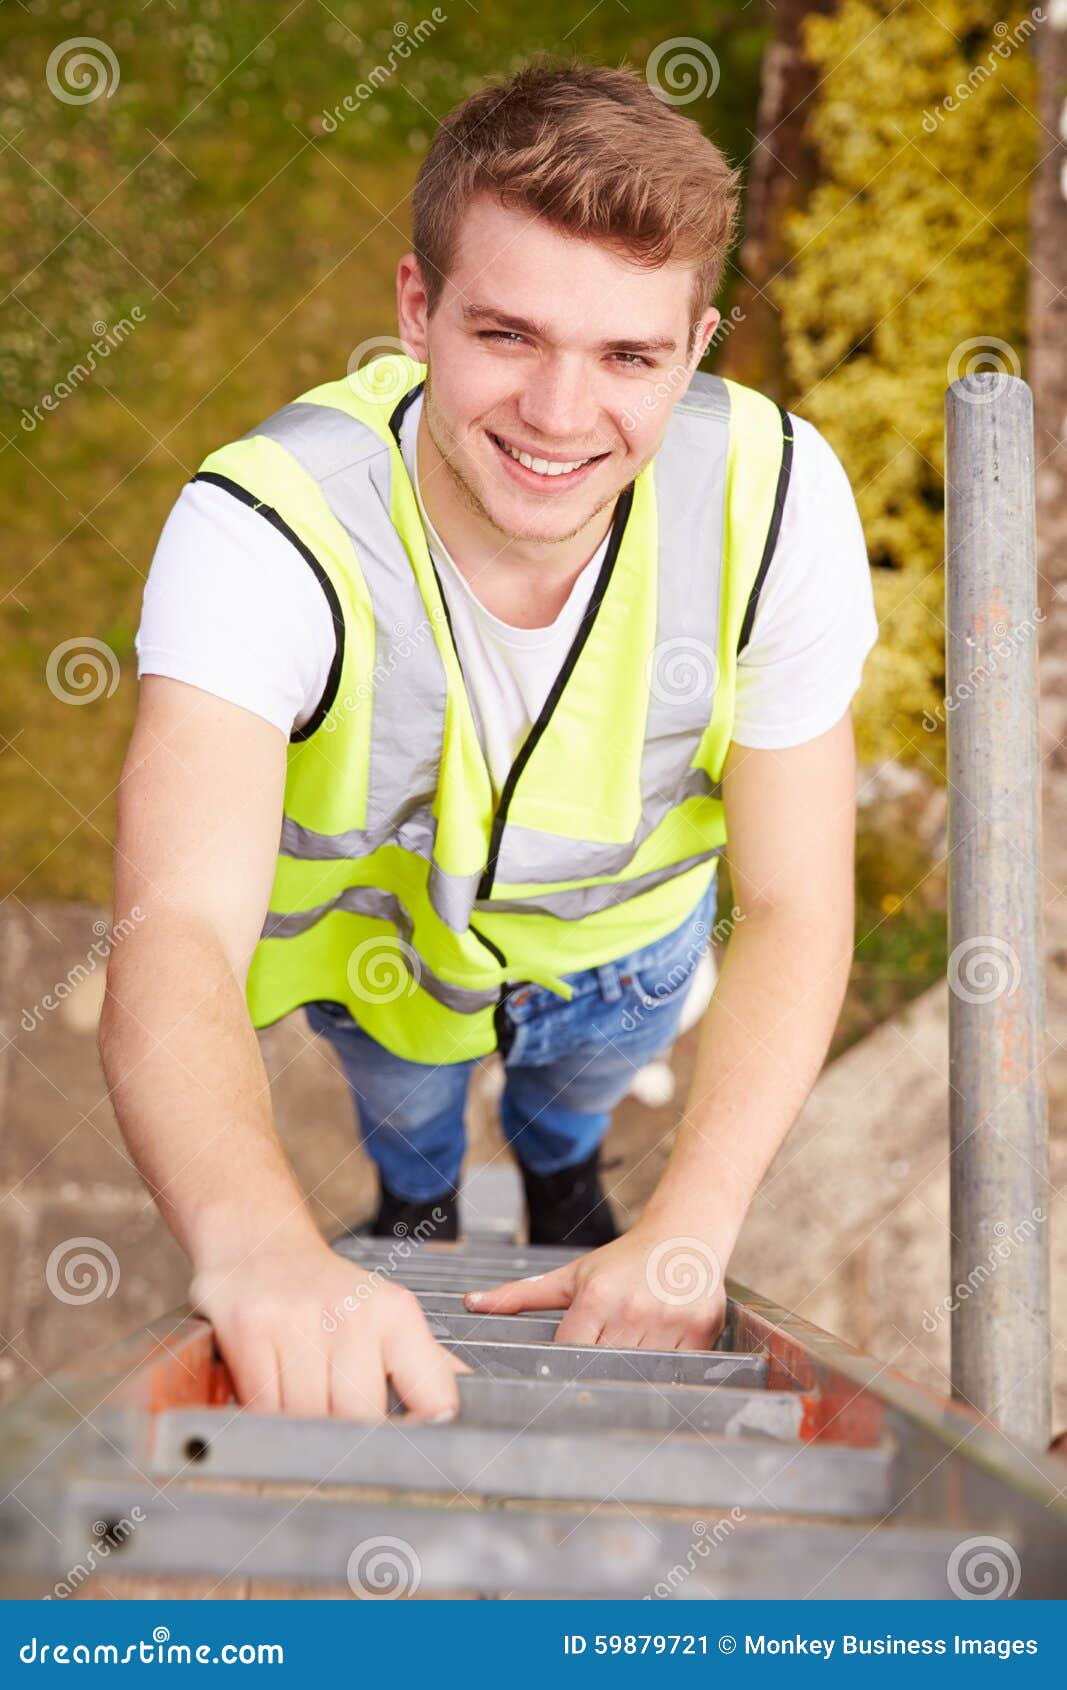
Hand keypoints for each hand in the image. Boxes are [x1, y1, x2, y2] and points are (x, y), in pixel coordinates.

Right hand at [190, 1238, 467, 1420]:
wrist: (261, 1241)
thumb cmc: (327, 1294)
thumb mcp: (386, 1316)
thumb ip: (424, 1366)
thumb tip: (461, 1411)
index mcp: (397, 1313)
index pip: (433, 1397)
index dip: (422, 1435)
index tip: (405, 1450)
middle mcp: (353, 1313)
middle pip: (361, 1421)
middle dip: (347, 1436)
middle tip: (335, 1426)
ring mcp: (300, 1319)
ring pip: (308, 1421)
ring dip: (299, 1427)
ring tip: (298, 1400)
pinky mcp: (252, 1327)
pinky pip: (262, 1408)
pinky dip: (263, 1414)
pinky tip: (269, 1390)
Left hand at [463, 1225, 726, 1350]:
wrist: (685, 1237)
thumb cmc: (622, 1261)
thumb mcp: (572, 1276)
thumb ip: (521, 1294)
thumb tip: (470, 1304)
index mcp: (597, 1296)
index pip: (570, 1352)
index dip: (564, 1365)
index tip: (562, 1373)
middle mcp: (633, 1310)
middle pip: (603, 1367)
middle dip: (598, 1371)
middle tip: (596, 1372)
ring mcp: (669, 1323)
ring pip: (640, 1373)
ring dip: (632, 1372)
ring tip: (630, 1357)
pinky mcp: (700, 1332)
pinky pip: (676, 1371)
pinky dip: (665, 1371)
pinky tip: (659, 1354)